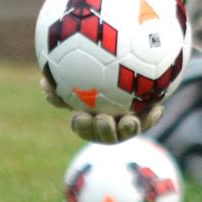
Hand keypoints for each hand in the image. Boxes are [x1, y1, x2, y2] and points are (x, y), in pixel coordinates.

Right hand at [43, 76, 164, 143]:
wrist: (125, 67)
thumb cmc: (94, 73)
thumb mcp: (77, 76)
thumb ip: (61, 84)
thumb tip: (43, 84)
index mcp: (89, 117)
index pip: (83, 126)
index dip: (82, 126)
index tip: (80, 117)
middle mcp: (108, 124)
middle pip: (105, 134)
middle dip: (103, 131)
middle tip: (103, 120)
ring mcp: (126, 124)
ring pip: (127, 130)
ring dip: (128, 128)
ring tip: (130, 120)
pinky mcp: (144, 118)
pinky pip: (148, 120)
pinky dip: (152, 116)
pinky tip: (158, 108)